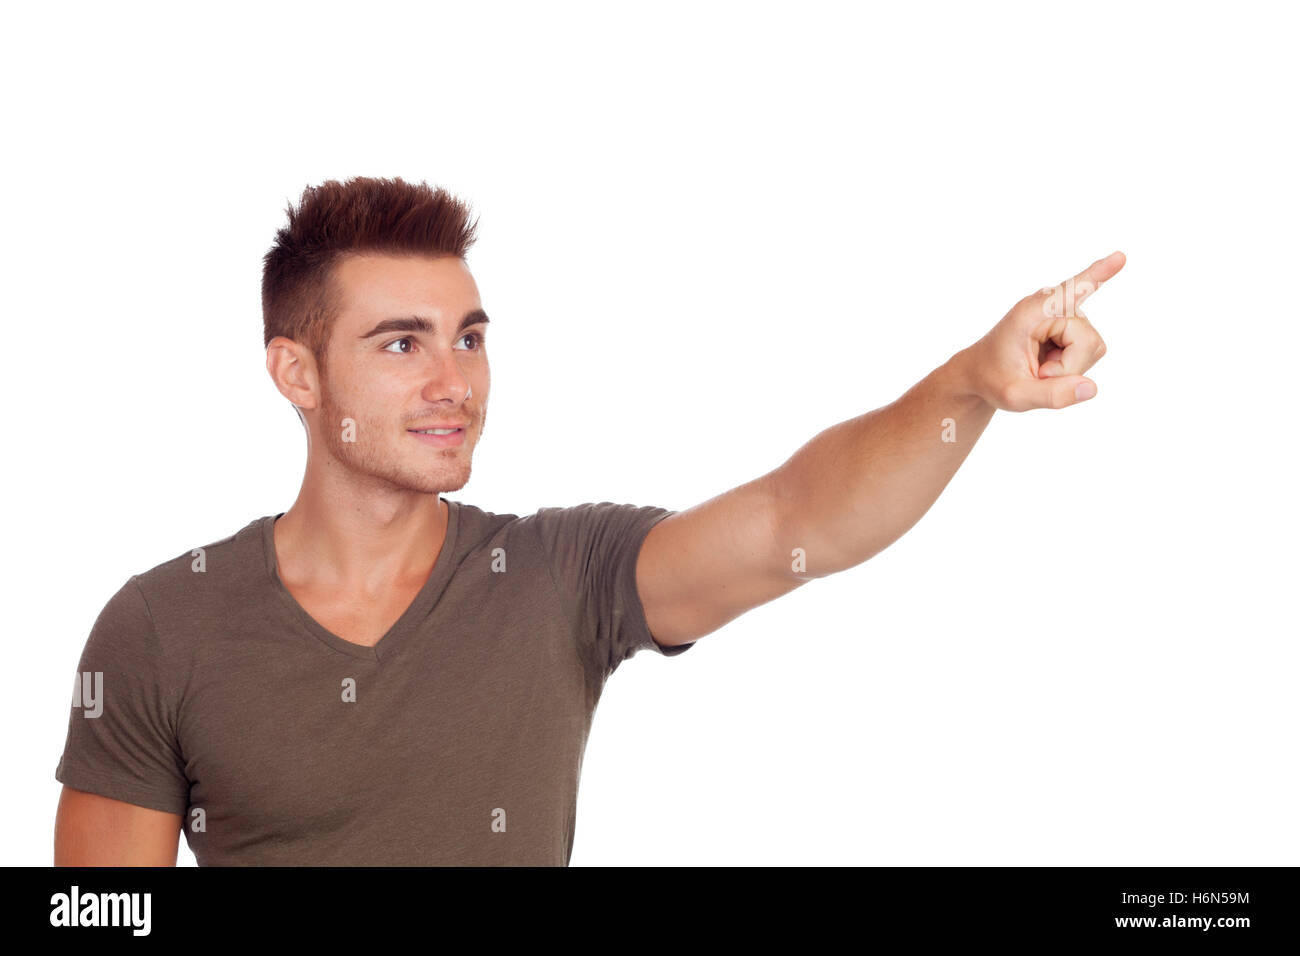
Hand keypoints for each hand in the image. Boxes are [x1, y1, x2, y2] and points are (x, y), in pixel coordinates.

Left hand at [956, 251, 1124, 410]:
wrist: (980, 373)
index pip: (1071, 292)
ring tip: (1041, 367)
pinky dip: (1083, 353)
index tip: (1120, 257)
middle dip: (1068, 368)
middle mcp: (1050, 306)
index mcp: (1032, 313)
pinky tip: (1113, 275)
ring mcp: (1063, 313)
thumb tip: (1092, 389)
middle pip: (1088, 342)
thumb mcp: (1015, 396)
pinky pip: (1091, 338)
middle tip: (1037, 373)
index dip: (1097, 275)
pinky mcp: (1069, 323)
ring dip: (1069, 367)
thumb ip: (1052, 395)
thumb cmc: (993, 380)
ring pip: (1091, 348)